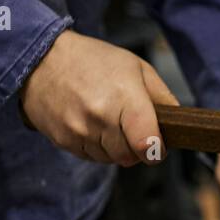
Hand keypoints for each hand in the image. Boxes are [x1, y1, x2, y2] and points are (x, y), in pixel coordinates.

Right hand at [19, 30, 178, 165]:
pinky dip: (96, 147)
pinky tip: (91, 124)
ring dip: (115, 148)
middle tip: (131, 127)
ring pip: (111, 159)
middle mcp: (100, 117)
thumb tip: (177, 122)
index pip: (147, 143)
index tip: (158, 145)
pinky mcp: (64, 141)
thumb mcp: (136, 67)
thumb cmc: (92, 61)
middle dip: (136, 148)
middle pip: (130, 157)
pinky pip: (91, 157)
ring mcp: (79, 131)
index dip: (157, 150)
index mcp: (124, 97)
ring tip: (107, 120)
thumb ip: (162, 96)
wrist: (42, 60)